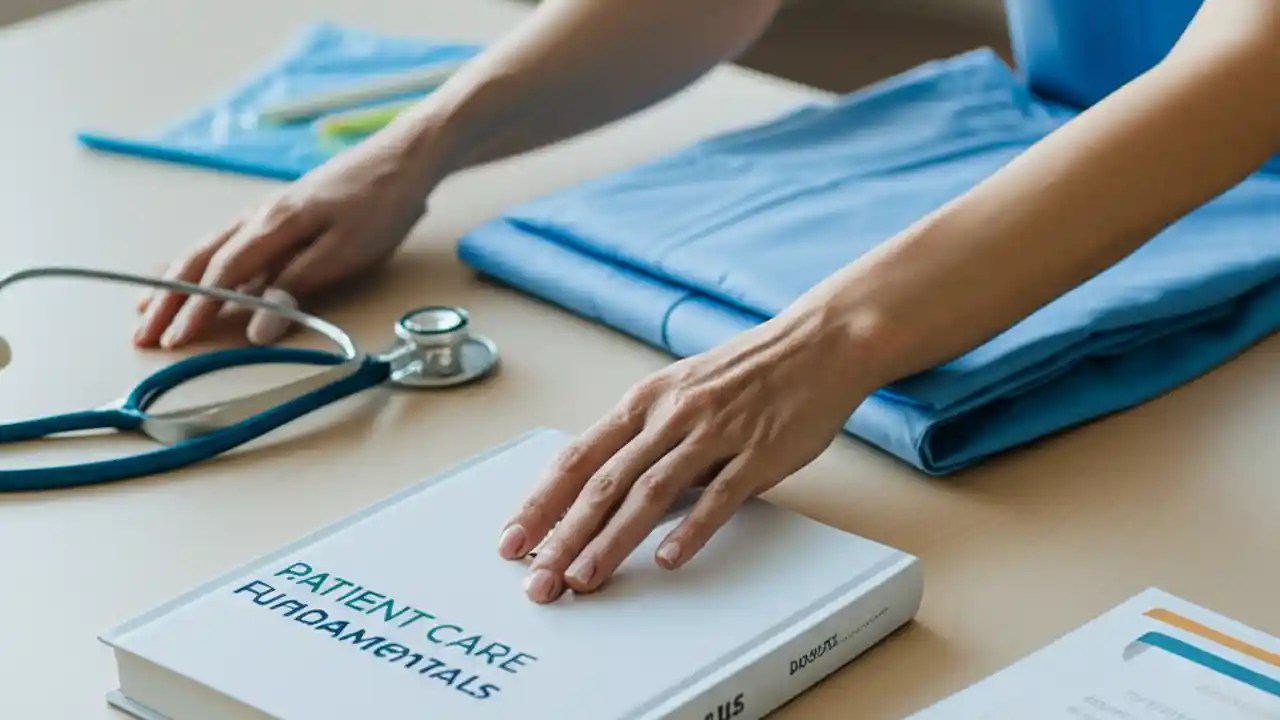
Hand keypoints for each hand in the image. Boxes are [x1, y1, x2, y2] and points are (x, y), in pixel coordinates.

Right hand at [134, 128, 443, 348]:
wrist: (402, 158)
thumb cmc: (380, 205)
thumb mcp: (344, 253)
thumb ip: (297, 288)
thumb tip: (256, 328)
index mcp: (273, 227)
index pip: (221, 276)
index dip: (196, 311)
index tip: (172, 342)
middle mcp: (259, 216)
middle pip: (201, 261)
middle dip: (169, 300)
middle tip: (141, 334)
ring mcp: (266, 211)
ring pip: (207, 248)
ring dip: (175, 279)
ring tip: (147, 304)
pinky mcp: (279, 210)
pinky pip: (224, 238)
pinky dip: (198, 258)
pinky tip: (189, 267)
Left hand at [497, 309, 873, 602]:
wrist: (817, 344)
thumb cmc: (746, 371)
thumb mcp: (680, 391)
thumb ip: (643, 437)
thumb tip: (600, 489)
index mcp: (644, 402)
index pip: (577, 458)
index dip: (541, 502)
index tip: (513, 540)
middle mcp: (670, 415)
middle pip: (603, 482)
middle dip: (563, 536)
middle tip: (538, 580)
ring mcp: (714, 433)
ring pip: (649, 492)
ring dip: (611, 540)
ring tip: (585, 578)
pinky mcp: (758, 451)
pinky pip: (719, 496)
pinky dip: (691, 529)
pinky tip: (669, 558)